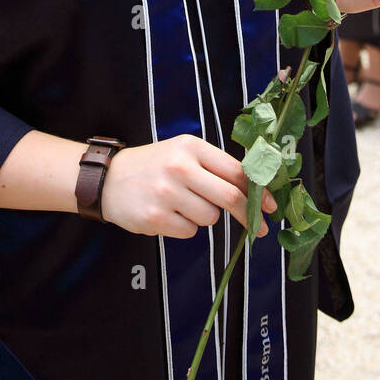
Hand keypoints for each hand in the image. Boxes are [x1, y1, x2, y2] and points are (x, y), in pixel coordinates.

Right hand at [100, 134, 275, 239]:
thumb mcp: (182, 153)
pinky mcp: (155, 218)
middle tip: (260, 227)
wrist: (108, 179)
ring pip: (209, 218)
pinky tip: (167, 213)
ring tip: (182, 204)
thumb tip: (255, 190)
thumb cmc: (154, 166)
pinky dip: (184, 227)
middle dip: (249, 214)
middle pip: (229, 197)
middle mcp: (179, 167)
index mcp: (191, 147)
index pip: (235, 170)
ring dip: (204, 217)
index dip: (258, 191)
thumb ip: (214, 167)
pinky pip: (189, 232)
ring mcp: (166, 193)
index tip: (271, 206)